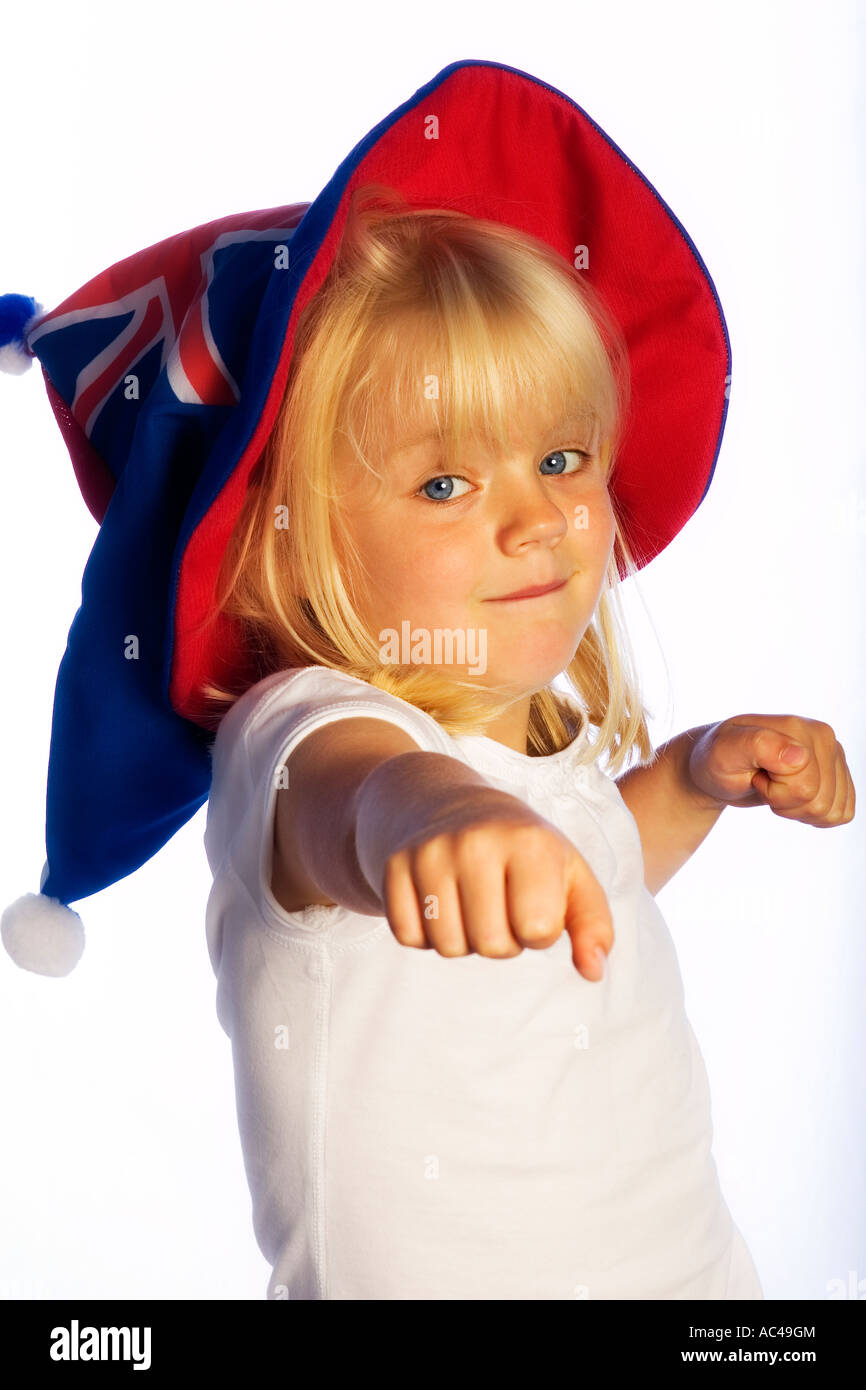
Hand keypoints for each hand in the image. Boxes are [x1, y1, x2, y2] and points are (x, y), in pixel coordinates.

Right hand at [379, 789, 614, 980]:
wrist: (449, 805)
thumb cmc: (522, 850)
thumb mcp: (569, 874)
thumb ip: (593, 924)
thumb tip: (592, 971)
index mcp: (528, 842)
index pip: (537, 931)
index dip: (540, 931)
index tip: (535, 903)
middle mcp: (476, 842)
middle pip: (491, 946)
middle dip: (501, 940)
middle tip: (500, 905)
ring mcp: (430, 852)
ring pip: (447, 947)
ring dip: (463, 940)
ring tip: (470, 902)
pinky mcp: (394, 866)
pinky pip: (407, 937)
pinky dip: (426, 933)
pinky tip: (439, 900)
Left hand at [688, 715, 855, 825]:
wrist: (717, 768)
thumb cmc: (717, 759)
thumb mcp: (725, 752)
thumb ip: (761, 747)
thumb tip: (801, 757)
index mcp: (800, 728)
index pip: (805, 787)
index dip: (774, 792)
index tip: (754, 773)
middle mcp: (824, 737)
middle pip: (820, 802)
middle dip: (785, 802)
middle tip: (762, 781)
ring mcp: (834, 756)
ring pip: (832, 811)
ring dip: (797, 809)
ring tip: (775, 786)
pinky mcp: (838, 776)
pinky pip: (842, 814)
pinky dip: (813, 815)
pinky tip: (792, 796)